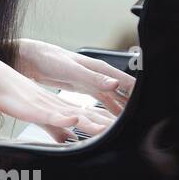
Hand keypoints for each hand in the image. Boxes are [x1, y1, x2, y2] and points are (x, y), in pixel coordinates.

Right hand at [0, 58, 118, 143]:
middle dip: (107, 122)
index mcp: (64, 108)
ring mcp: (50, 107)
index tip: (125, 130)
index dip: (108, 123)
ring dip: (90, 121)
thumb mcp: (42, 119)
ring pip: (74, 114)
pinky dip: (63, 117)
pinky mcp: (36, 108)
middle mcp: (61, 106)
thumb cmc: (19, 99)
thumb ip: (57, 131)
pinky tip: (72, 119)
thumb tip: (69, 141)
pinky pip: (51, 114)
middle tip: (126, 129)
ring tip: (106, 128)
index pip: (92, 116)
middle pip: (89, 115)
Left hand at [15, 38, 134, 119]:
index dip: (137, 92)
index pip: (125, 81)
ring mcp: (90, 82)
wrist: (29, 58)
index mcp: (98, 69)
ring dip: (120, 108)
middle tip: (141, 117)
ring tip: (129, 121)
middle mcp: (97, 75)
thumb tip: (115, 83)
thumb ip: (94, 78)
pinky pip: (100, 100)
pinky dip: (107, 108)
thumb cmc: (49, 58)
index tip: (149, 102)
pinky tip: (111, 117)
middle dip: (131, 103)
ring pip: (112, 97)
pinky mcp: (81, 88)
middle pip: (121, 91)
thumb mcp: (72, 70)